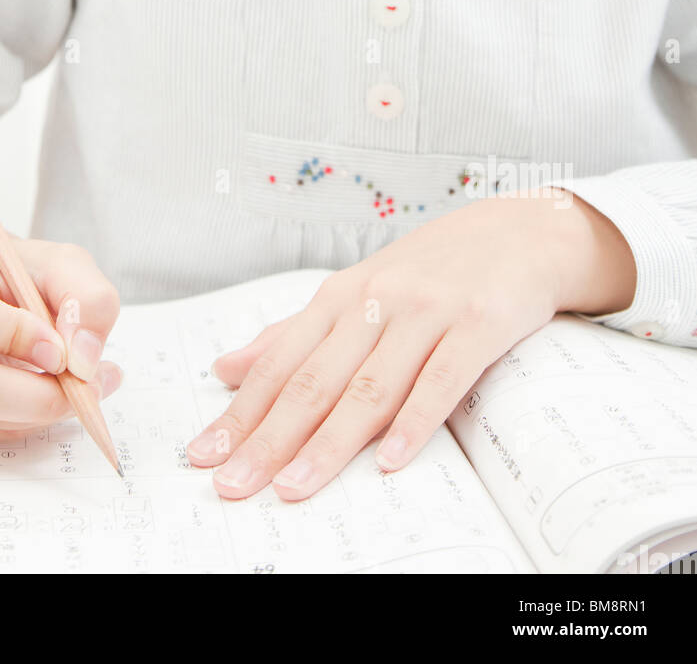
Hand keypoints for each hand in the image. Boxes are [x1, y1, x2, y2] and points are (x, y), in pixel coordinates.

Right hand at [0, 233, 121, 439]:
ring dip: (35, 410)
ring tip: (76, 385)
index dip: (18, 340)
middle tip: (85, 385)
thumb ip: (88, 298)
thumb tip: (83, 361)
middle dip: (37, 395)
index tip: (59, 347)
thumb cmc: (14, 269)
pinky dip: (18, 420)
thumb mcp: (62, 262)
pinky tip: (41, 394)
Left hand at [187, 189, 598, 499]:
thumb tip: (223, 368)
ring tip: (293, 487)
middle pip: (314, 380)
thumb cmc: (429, 271)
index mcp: (340, 297)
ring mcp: (426, 313)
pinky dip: (415, 421)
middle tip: (232, 483)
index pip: (279, 364)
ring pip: (370, 386)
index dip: (239, 412)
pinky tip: (391, 461)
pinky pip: (442, 380)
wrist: (517, 234)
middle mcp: (376, 302)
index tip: (203, 455)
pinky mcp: (477, 325)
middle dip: (268, 438)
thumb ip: (292, 334)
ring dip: (328, 443)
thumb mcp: (356, 291)